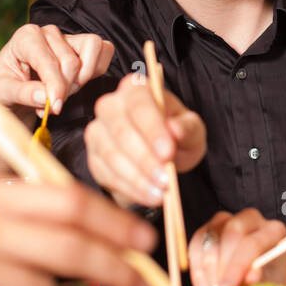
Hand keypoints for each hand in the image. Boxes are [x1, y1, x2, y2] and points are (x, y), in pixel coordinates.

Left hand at [0, 25, 114, 118]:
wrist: (10, 91)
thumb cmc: (3, 88)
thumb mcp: (2, 93)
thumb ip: (23, 93)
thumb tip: (46, 97)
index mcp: (26, 37)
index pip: (49, 61)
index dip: (55, 86)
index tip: (55, 107)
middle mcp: (48, 33)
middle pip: (71, 61)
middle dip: (65, 88)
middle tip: (52, 104)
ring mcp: (68, 37)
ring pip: (92, 51)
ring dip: (82, 78)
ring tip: (64, 92)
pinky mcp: (83, 46)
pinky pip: (104, 51)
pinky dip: (95, 70)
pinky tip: (76, 84)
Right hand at [84, 72, 205, 207]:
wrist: (162, 156)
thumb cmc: (177, 135)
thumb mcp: (192, 129)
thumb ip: (187, 127)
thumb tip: (175, 129)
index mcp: (136, 89)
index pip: (140, 104)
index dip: (152, 129)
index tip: (168, 153)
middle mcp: (110, 105)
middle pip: (121, 130)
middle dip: (144, 159)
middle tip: (166, 179)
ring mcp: (97, 131)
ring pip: (111, 155)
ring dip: (137, 177)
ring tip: (161, 192)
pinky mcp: (93, 157)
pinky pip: (106, 174)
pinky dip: (129, 188)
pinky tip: (149, 196)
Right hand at [187, 209, 285, 285]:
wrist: (258, 282)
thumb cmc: (266, 285)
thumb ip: (260, 285)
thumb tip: (250, 277)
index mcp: (273, 231)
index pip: (252, 243)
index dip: (236, 268)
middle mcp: (251, 219)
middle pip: (230, 234)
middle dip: (219, 269)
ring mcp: (227, 221)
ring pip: (208, 241)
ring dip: (207, 275)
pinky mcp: (208, 230)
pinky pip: (195, 247)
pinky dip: (197, 273)